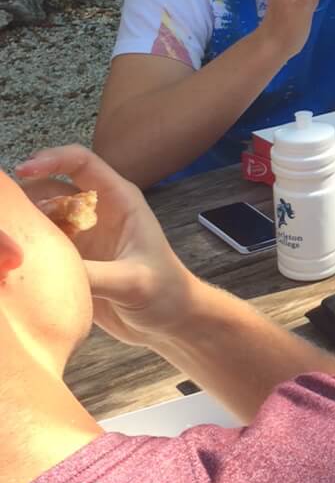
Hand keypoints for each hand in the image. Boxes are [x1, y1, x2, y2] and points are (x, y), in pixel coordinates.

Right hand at [14, 146, 195, 346]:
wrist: (171, 323)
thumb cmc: (165, 293)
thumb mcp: (133, 281)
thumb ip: (93, 273)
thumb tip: (47, 266)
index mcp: (119, 201)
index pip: (82, 163)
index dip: (51, 159)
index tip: (23, 170)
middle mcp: (95, 213)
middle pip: (50, 188)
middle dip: (23, 195)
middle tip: (2, 215)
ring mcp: (81, 237)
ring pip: (40, 218)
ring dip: (20, 224)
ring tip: (4, 238)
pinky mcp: (71, 261)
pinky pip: (39, 247)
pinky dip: (24, 250)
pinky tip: (10, 261)